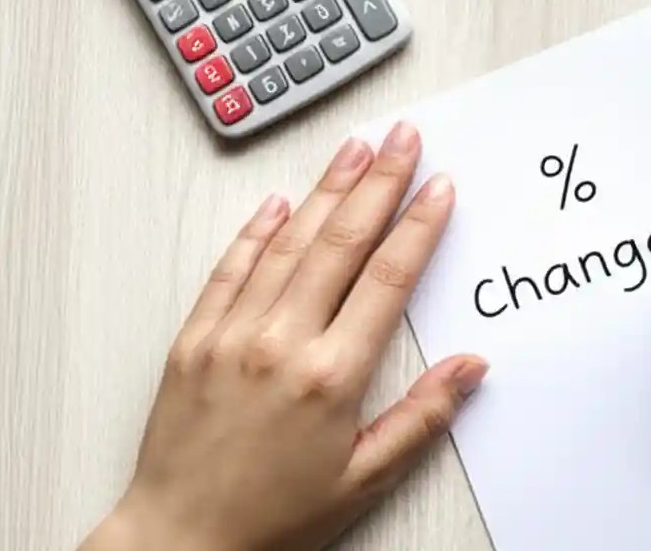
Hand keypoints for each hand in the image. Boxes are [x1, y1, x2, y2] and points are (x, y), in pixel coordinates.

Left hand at [81, 122, 487, 550]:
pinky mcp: (193, 340)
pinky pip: (229, 270)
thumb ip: (422, 416)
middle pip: (341, 243)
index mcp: (330, 376)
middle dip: (379, 183)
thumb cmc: (274, 518)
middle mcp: (280, 342)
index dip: (419, 226)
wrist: (179, 542)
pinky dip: (255, 231)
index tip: (440, 188)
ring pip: (288, 244)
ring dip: (325, 191)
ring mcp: (231, 335)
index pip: (387, 279)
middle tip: (404, 139)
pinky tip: (279, 202)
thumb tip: (470, 366)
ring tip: (355, 150)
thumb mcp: (364, 478)